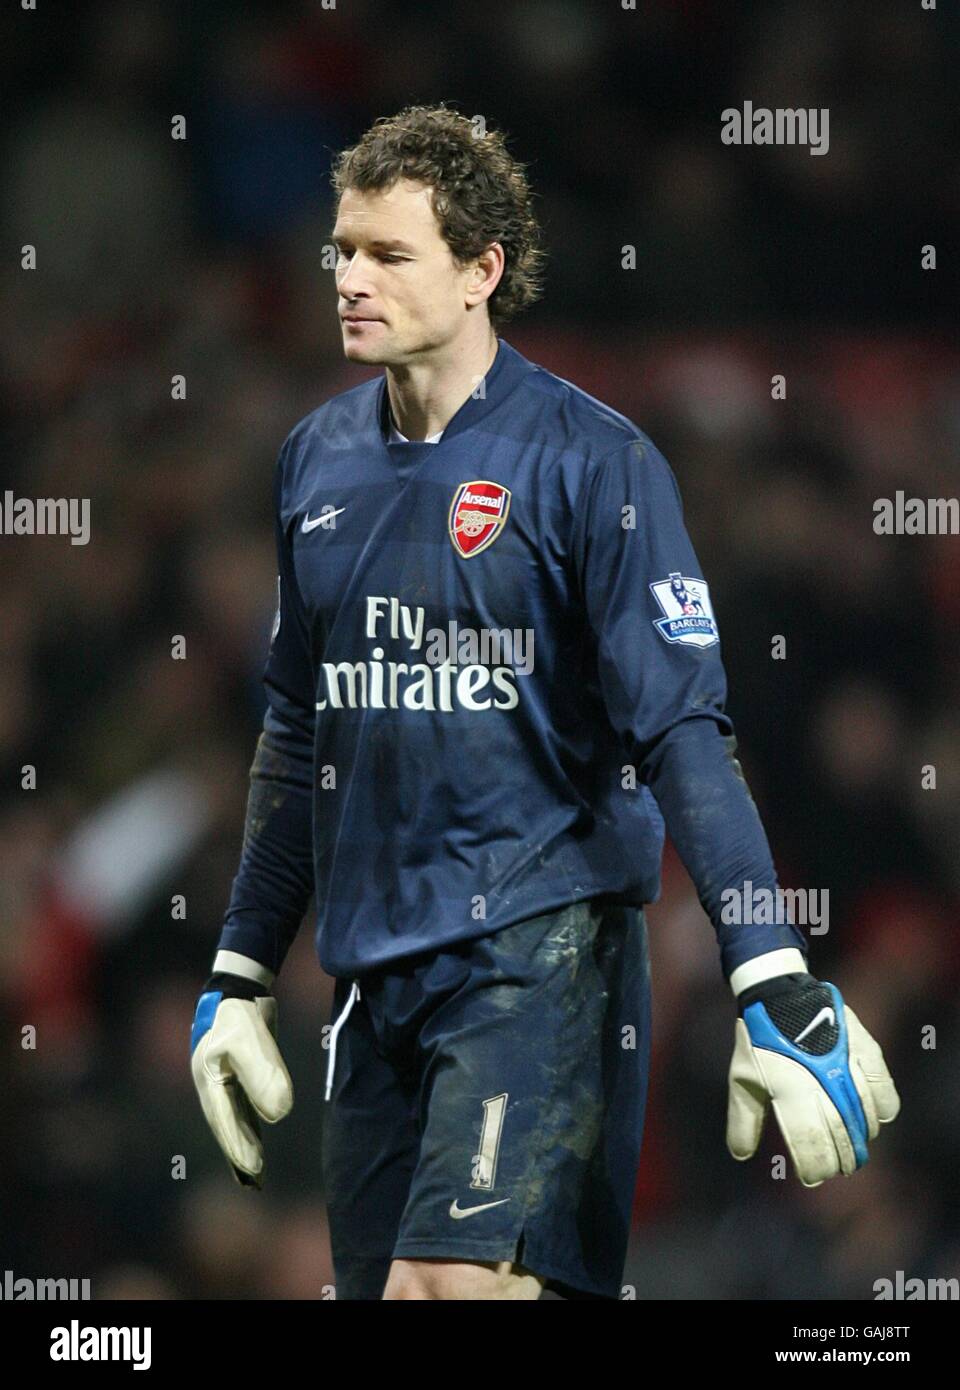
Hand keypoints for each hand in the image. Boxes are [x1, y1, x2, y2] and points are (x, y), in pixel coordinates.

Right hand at [190, 972, 293, 1188]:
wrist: (238, 987)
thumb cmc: (240, 1014)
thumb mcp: (251, 1043)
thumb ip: (264, 1077)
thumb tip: (279, 1115)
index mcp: (209, 1080)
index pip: (225, 1121)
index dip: (238, 1147)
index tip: (253, 1170)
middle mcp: (212, 1084)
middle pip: (225, 1125)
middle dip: (238, 1152)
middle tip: (254, 1180)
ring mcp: (222, 1080)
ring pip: (233, 1119)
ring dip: (243, 1143)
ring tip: (254, 1171)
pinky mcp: (237, 1073)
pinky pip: (242, 1107)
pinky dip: (249, 1125)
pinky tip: (258, 1138)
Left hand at [727, 973, 899, 1186]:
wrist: (781, 995)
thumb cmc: (759, 1041)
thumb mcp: (742, 1078)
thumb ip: (743, 1120)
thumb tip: (740, 1155)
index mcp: (791, 1092)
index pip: (812, 1146)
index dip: (815, 1168)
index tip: (812, 1178)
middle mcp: (824, 1084)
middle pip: (841, 1139)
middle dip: (838, 1161)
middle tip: (835, 1169)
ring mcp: (849, 1068)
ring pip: (866, 1123)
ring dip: (859, 1141)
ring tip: (852, 1150)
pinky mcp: (869, 1053)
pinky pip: (886, 1098)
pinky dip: (881, 1115)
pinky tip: (870, 1120)